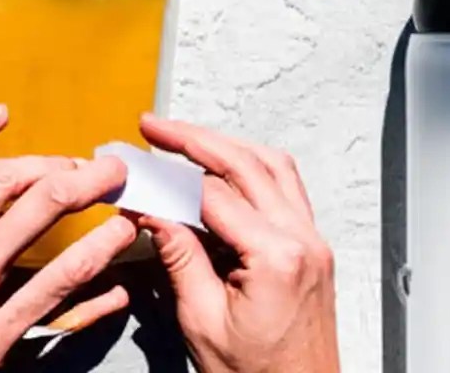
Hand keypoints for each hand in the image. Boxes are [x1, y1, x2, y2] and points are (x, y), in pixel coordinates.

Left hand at [0, 105, 136, 372]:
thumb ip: (52, 321)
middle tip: (114, 170)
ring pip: (3, 177)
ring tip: (67, 162)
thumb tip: (109, 297)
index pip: (73, 267)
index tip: (129, 221)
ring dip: (45, 162)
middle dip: (92, 180)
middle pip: (46, 204)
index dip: (110, 240)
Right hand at [137, 115, 338, 372]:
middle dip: (195, 139)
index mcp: (277, 258)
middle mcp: (303, 241)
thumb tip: (153, 211)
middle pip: (246, 164)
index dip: (167, 179)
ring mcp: (314, 243)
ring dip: (227, 146)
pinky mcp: (313, 250)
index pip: (212, 194)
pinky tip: (223, 171)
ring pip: (272, 167)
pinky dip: (252, 170)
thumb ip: (179, 257)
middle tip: (154, 128)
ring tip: (185, 140)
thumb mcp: (203, 321)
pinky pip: (285, 190)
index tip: (136, 172)